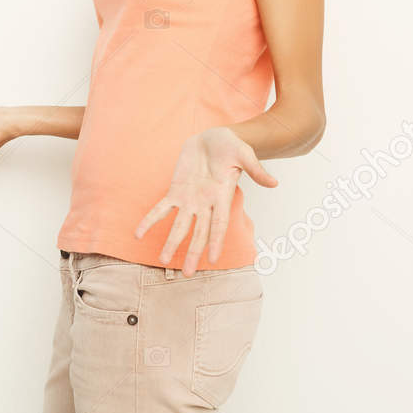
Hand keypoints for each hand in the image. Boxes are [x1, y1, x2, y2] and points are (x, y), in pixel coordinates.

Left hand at [134, 127, 278, 276]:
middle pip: (198, 232)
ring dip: (171, 242)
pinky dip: (150, 220)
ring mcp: (189, 199)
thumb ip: (256, 169)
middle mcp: (205, 203)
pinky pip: (161, 208)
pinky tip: (138, 234)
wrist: (214, 138)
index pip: (218, 223)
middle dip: (193, 252)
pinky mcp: (175, 191)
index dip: (215, 241)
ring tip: (163, 260)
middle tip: (187, 274)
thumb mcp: (244, 154)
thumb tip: (274, 182)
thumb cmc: (232, 146)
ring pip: (179, 225)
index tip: (212, 260)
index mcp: (222, 197)